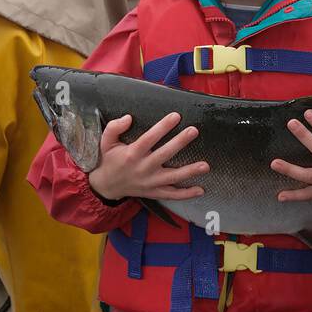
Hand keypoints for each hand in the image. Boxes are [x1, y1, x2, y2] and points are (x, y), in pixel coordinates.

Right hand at [87, 111, 207, 202]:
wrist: (105, 186)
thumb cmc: (108, 160)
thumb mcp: (105, 142)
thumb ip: (114, 128)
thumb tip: (128, 118)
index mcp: (131, 154)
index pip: (149, 138)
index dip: (163, 127)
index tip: (176, 116)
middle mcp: (142, 168)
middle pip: (164, 154)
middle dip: (180, 142)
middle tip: (193, 130)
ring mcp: (150, 182)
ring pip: (172, 177)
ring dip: (189, 172)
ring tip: (205, 165)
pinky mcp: (153, 192)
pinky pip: (172, 195)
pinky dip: (186, 194)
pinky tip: (200, 190)